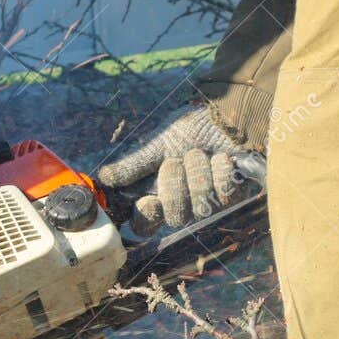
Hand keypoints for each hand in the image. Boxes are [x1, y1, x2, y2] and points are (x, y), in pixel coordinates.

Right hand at [94, 104, 263, 235]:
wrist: (229, 114)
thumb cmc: (193, 127)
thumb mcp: (159, 143)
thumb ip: (134, 164)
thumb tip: (103, 178)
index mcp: (158, 193)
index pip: (145, 223)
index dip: (147, 217)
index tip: (148, 200)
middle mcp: (183, 203)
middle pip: (175, 218)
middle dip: (176, 184)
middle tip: (178, 160)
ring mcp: (210, 202)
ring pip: (200, 207)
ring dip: (199, 172)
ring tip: (202, 152)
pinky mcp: (235, 195)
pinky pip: (224, 194)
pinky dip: (220, 169)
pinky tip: (223, 157)